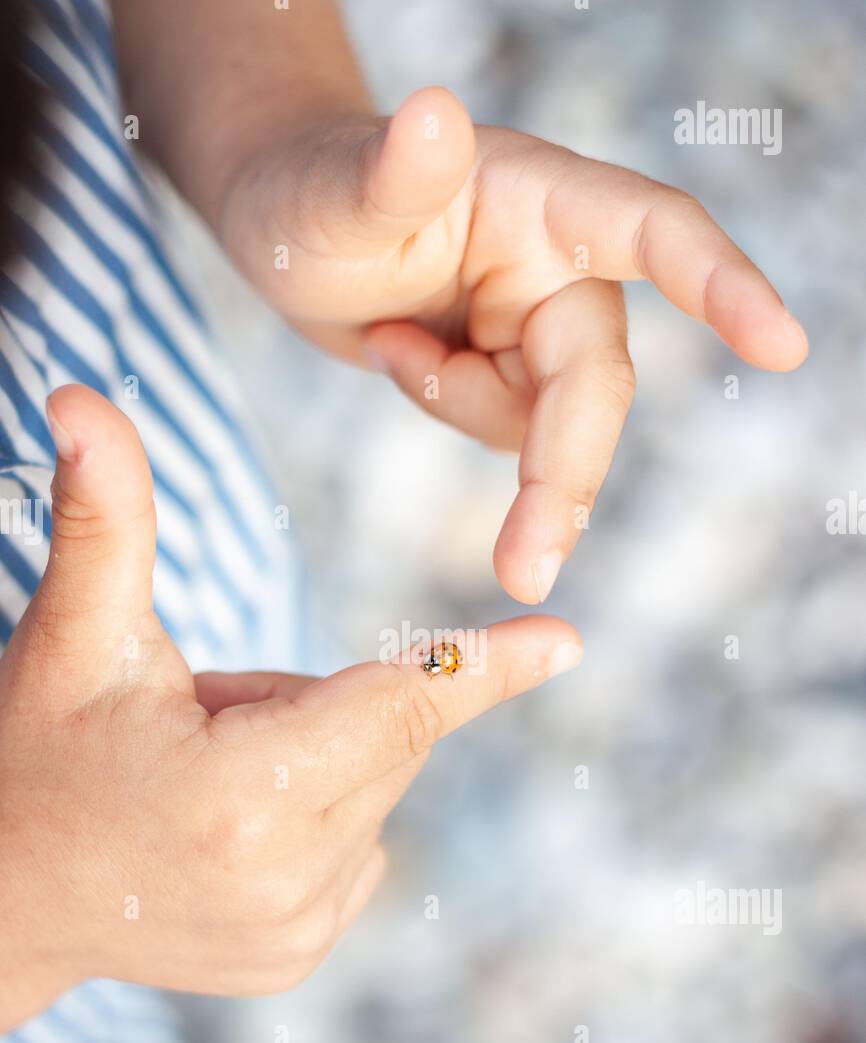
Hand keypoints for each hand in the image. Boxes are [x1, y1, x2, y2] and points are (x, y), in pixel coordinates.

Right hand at [0, 386, 581, 1030]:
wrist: (9, 898)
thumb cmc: (39, 754)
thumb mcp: (72, 637)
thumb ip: (104, 519)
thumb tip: (76, 392)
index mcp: (238, 797)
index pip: (393, 708)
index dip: (479, 667)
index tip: (568, 642)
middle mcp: (284, 879)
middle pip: (385, 739)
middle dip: (324, 700)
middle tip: (214, 715)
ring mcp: (295, 932)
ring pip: (376, 792)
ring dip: (319, 759)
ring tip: (209, 776)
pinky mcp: (297, 956)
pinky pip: (359, 847)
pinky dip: (319, 815)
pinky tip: (228, 827)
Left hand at [221, 87, 808, 604]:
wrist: (289, 243)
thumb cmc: (309, 195)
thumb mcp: (334, 194)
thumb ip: (389, 173)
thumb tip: (433, 114)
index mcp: (543, 199)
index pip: (654, 233)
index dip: (722, 284)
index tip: (783, 345)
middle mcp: (559, 263)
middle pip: (596, 384)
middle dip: (560, 476)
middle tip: (525, 570)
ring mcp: (540, 321)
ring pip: (548, 422)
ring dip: (470, 412)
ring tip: (388, 339)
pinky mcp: (516, 370)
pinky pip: (503, 428)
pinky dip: (449, 407)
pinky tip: (395, 347)